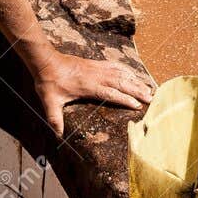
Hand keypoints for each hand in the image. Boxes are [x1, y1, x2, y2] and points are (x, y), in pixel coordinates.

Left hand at [32, 51, 156, 133]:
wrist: (46, 61)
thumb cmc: (49, 82)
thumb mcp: (50, 102)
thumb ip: (55, 119)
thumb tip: (57, 136)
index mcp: (88, 86)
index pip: (111, 93)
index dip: (125, 99)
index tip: (138, 105)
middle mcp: (96, 76)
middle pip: (122, 82)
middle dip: (137, 90)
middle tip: (151, 98)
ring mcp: (97, 68)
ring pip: (121, 73)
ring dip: (136, 80)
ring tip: (149, 88)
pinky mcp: (96, 63)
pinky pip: (115, 66)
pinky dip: (127, 70)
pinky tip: (134, 74)